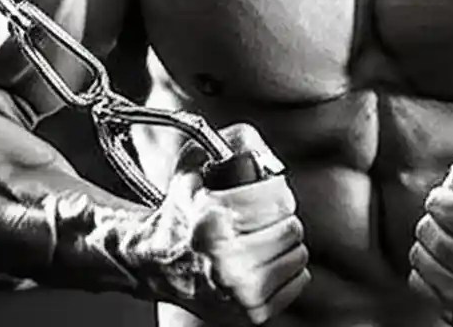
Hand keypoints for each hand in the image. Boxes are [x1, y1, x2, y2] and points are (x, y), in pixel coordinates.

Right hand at [143, 123, 310, 324]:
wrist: (153, 264)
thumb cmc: (178, 215)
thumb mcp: (193, 168)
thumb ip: (231, 144)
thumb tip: (264, 149)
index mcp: (212, 222)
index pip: (279, 200)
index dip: (274, 191)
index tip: (262, 193)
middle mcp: (226, 262)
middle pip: (291, 228)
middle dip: (279, 218)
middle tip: (257, 219)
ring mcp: (239, 292)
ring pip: (298, 255)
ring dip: (283, 244)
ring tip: (258, 240)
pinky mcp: (251, 312)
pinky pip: (298, 281)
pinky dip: (286, 269)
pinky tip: (261, 262)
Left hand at [408, 135, 452, 325]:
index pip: (437, 205)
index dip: (444, 196)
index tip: (450, 197)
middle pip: (426, 231)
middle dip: (437, 220)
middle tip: (451, 218)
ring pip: (420, 259)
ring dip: (431, 246)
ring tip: (450, 239)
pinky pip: (424, 287)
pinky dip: (433, 275)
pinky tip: (450, 264)